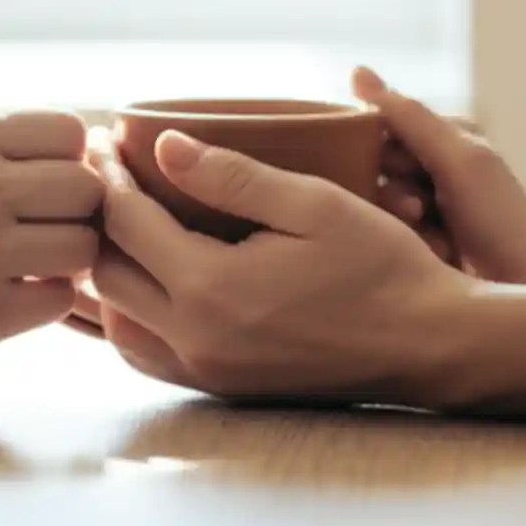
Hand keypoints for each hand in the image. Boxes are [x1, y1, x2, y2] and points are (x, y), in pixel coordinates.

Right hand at [0, 109, 102, 393]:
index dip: (66, 159)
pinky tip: (12, 298)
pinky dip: (44, 302)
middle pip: (88, 187)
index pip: (67, 129)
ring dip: (67, 261)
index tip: (44, 185)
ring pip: (85, 245)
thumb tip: (78, 138)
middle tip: (46, 230)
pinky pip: (60, 298)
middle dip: (75, 212)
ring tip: (32, 264)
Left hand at [88, 127, 475, 402]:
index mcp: (212, 288)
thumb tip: (164, 147)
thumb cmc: (382, 267)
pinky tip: (147, 280)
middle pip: (107, 272)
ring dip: (108, 269)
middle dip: (96, 217)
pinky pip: (147, 353)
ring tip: (117, 222)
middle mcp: (196, 338)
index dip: (106, 174)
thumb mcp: (315, 204)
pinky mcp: (222, 386)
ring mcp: (207, 370)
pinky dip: (131, 314)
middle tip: (102, 173)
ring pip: (117, 322)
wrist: (429, 344)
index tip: (102, 139)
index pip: (126, 222)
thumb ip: (233, 176)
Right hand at [355, 67, 525, 283]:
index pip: (380, 130)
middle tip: (418, 211)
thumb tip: (356, 71)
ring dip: (406, 227)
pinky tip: (443, 257)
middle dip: (394, 196)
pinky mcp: (427, 240)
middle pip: (378, 172)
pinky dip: (416, 247)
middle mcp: (436, 166)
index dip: (378, 154)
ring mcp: (431, 205)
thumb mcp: (455, 159)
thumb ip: (408, 116)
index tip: (399, 174)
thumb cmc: (501, 218)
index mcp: (444, 136)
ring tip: (437, 240)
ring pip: (382, 209)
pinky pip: (396, 237)